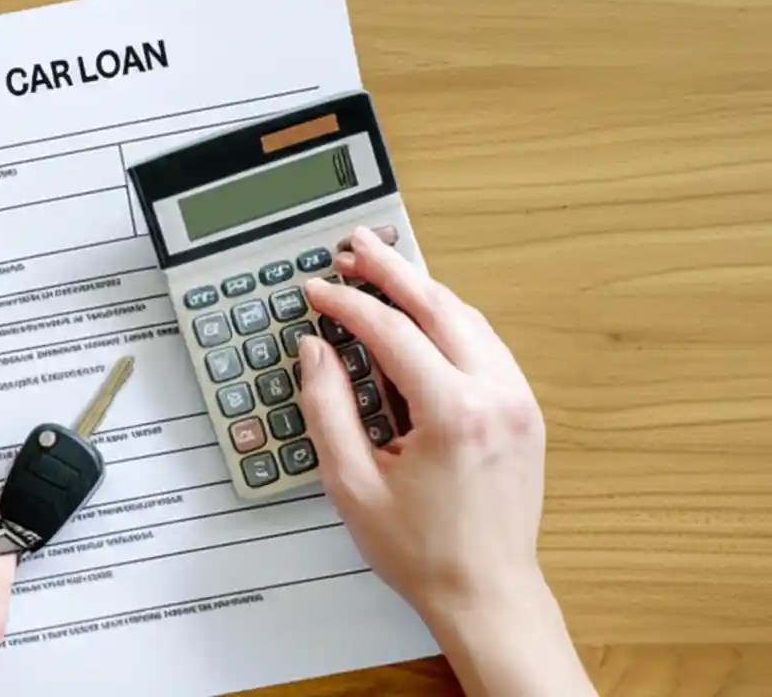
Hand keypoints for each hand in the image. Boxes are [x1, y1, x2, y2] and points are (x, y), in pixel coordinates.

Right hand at [298, 226, 593, 696]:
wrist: (487, 593)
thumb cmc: (424, 552)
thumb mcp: (352, 483)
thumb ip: (328, 408)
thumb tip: (316, 352)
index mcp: (454, 414)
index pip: (392, 332)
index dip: (347, 304)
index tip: (318, 290)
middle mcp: (496, 397)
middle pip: (439, 306)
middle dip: (391, 272)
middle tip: (353, 248)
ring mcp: (518, 401)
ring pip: (469, 318)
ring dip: (423, 291)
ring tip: (382, 274)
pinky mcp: (525, 411)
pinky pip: (486, 344)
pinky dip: (450, 321)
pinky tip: (422, 317)